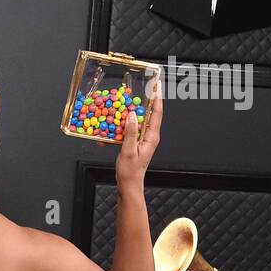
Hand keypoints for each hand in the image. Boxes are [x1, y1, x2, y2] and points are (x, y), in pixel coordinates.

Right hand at [115, 76, 161, 192]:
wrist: (128, 184)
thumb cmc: (130, 172)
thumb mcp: (129, 151)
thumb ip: (130, 132)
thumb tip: (131, 115)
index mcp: (151, 137)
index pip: (156, 113)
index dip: (157, 98)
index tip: (157, 85)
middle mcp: (148, 136)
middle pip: (147, 114)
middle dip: (142, 101)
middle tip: (139, 89)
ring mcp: (142, 139)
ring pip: (137, 120)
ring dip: (129, 113)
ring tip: (122, 106)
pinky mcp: (135, 142)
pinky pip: (129, 130)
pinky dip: (122, 127)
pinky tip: (112, 127)